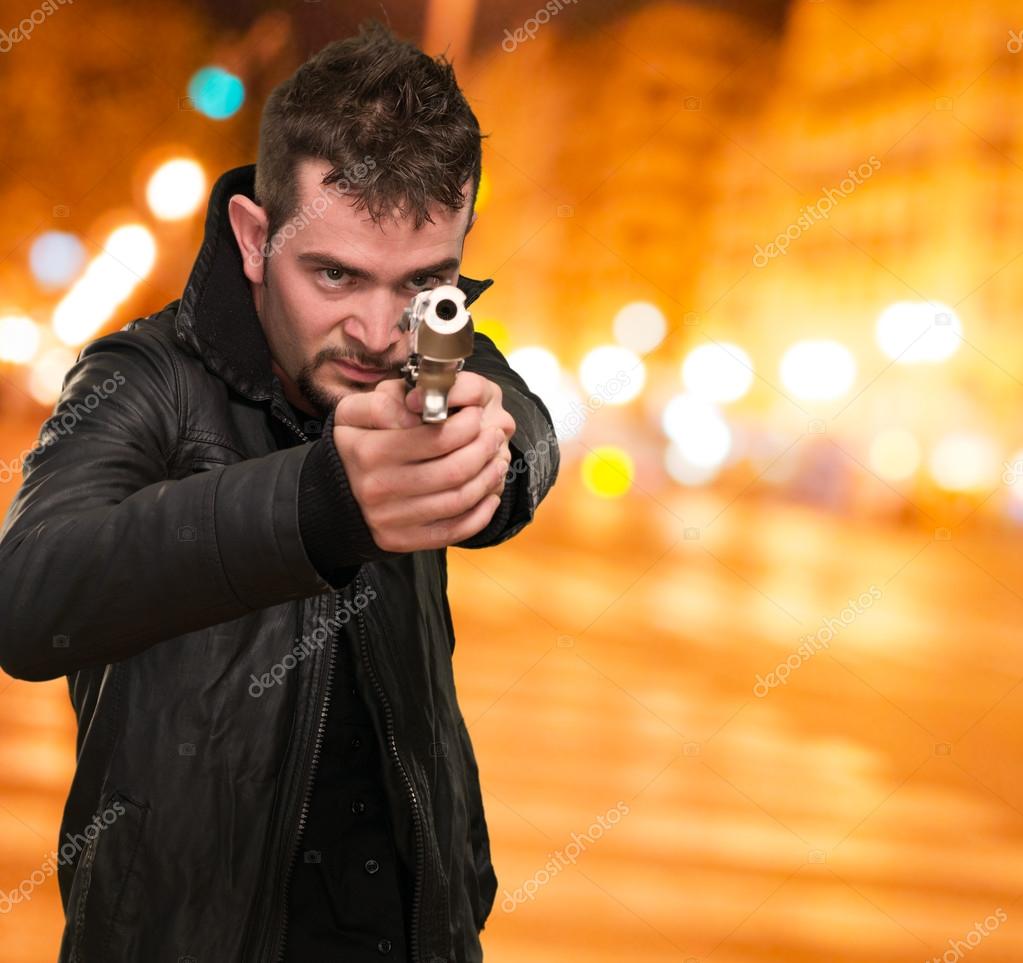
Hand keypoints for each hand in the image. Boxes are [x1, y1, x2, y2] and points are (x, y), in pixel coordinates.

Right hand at [332, 375, 515, 551]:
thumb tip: (418, 409)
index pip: (436, 437)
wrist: (331, 495)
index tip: (476, 414)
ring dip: (488, 478)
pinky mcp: (402, 540)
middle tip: (493, 435)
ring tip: (497, 459)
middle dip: (484, 450)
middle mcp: (380, 487)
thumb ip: (384, 400)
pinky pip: (453, 530)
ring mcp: (391, 518)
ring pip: (459, 500)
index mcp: (370, 450)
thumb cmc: (354, 446)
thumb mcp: (354, 412)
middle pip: (454, 470)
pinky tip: (489, 494)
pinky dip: (480, 513)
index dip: (466, 424)